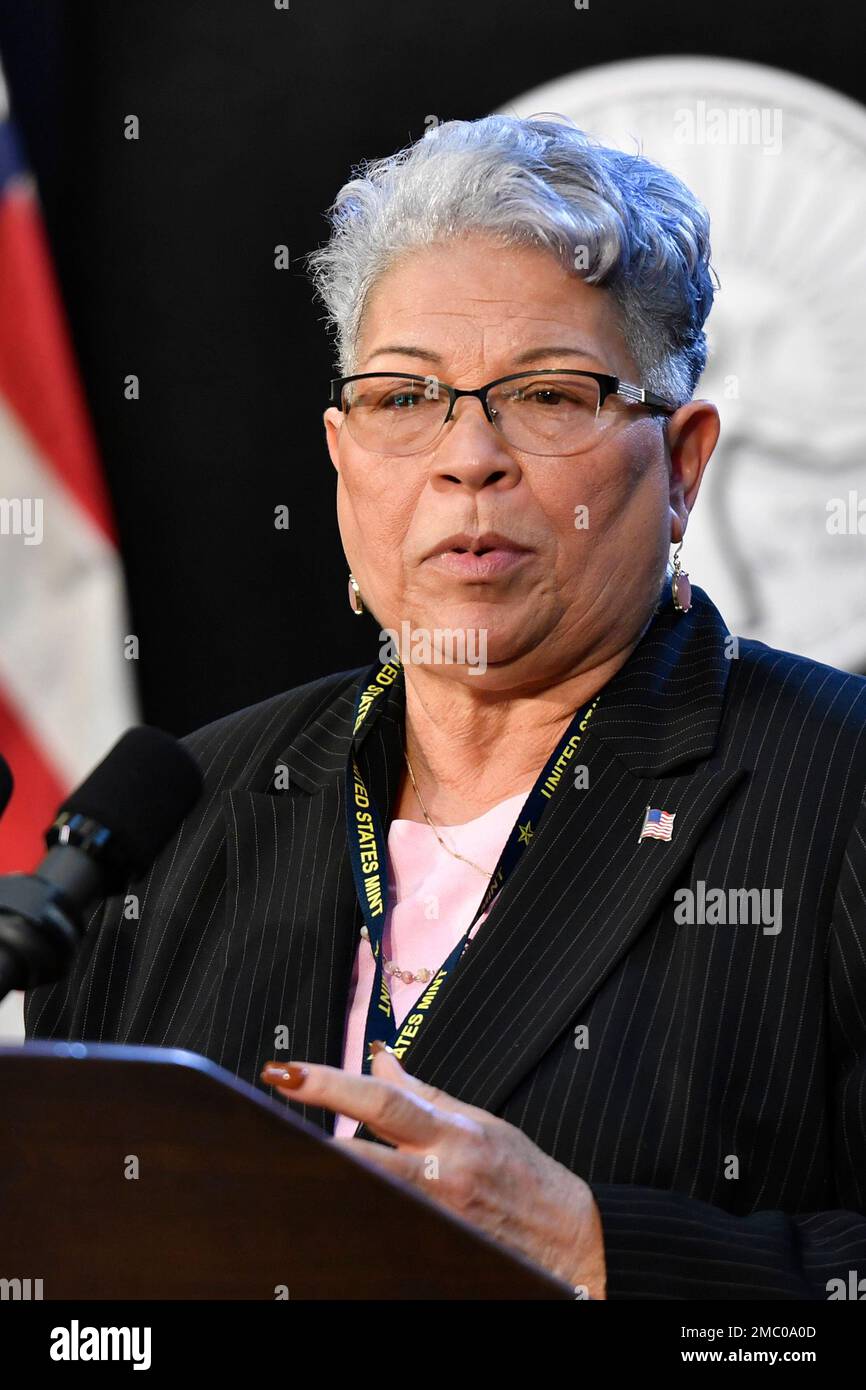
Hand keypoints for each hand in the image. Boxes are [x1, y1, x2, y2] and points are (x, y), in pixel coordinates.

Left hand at [261, 1045, 605, 1298]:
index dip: (329, 1085)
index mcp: (451, 1134)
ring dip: (333, 1174)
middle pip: (359, 1154)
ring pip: (365, 1194)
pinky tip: (339, 1201)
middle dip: (311, 1135)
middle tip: (270, 1114)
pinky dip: (361, 1209)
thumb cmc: (529, 1176)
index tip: (286, 1074)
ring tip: (295, 1158)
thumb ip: (424, 1096)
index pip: (380, 1101)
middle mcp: (438, 1175)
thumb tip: (380, 1064)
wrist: (573, 1241)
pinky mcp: (433, 1248)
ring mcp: (433, 1218)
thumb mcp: (480, 1123)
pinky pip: (384, 1226)